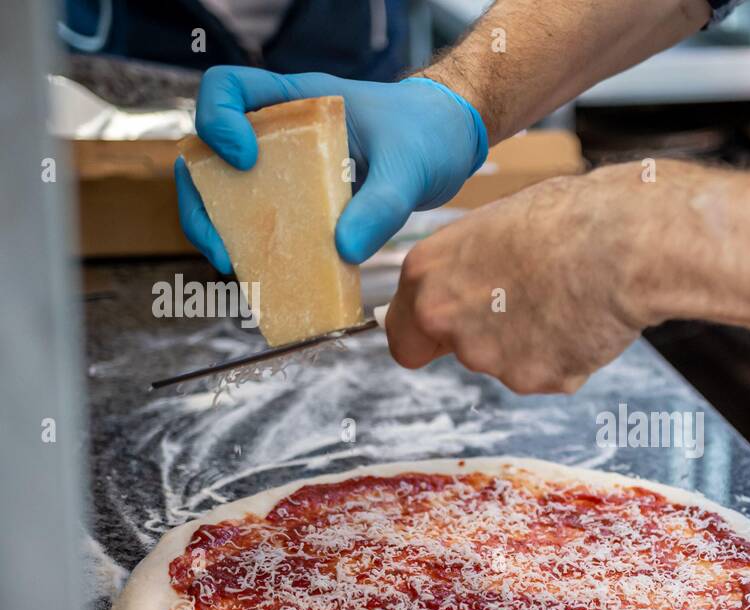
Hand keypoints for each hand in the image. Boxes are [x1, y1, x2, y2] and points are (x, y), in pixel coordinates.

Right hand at [174, 66, 487, 271]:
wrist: (448, 145)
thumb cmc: (427, 134)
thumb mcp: (409, 167)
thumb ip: (381, 205)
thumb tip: (344, 250)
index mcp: (296, 99)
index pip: (226, 90)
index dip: (217, 119)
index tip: (245, 157)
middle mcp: (279, 131)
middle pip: (207, 155)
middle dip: (202, 203)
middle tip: (222, 248)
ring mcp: (287, 167)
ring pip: (229, 195)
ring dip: (222, 232)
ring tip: (238, 270)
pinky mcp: (303, 202)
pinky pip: (267, 224)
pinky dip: (261, 250)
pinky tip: (272, 280)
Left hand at [383, 160, 749, 393]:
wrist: (625, 243)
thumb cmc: (571, 217)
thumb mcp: (499, 224)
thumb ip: (469, 264)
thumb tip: (473, 280)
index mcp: (428, 271)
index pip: (401, 331)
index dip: (429, 331)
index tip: (447, 329)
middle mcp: (446, 318)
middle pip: (456, 349)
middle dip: (487, 335)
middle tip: (529, 303)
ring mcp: (489, 356)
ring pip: (506, 363)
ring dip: (531, 343)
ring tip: (568, 299)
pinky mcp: (535, 380)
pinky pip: (548, 374)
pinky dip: (566, 357)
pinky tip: (585, 320)